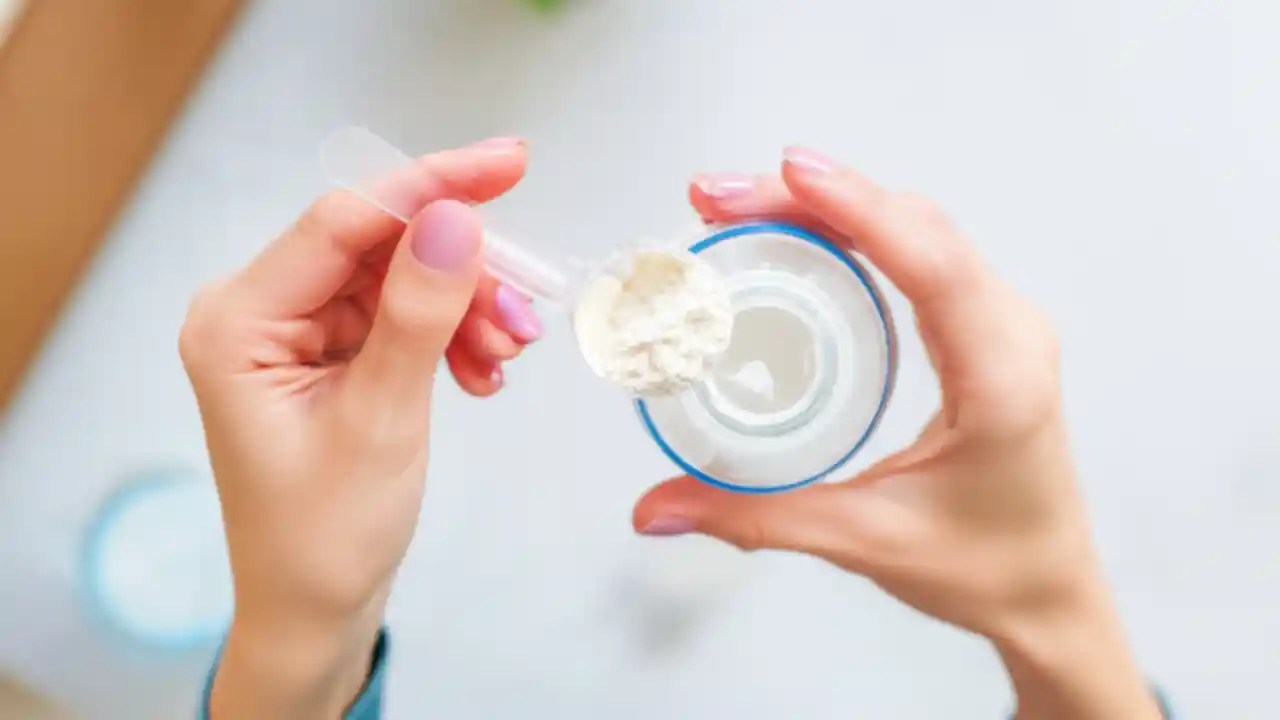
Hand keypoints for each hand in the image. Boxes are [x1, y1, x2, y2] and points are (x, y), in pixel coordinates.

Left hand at [180, 137, 538, 718]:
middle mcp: (258, 312)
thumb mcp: (381, 421)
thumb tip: (456, 220)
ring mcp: (295, 331)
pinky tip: (482, 372)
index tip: (507, 163)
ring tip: (507, 357)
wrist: (315, 607)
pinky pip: (404, 314)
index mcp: (238, 322)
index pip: (343, 221)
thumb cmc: (324, 535)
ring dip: (465, 308)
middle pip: (379, 245)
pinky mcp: (329, 351)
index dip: (431, 186)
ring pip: (402, 277)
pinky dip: (452, 334)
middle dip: (462, 271)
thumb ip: (417, 315)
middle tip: (525, 308)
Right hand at [633, 148, 1160, 718]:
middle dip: (813, 197)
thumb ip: (755, 520)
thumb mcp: (866, 541)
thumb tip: (655, 508)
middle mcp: (1011, 332)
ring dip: (832, 205)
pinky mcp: (984, 328)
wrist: (1046, 588)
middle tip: (716, 198)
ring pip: (918, 229)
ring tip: (740, 204)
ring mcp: (1002, 323)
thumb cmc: (983, 568)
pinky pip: (922, 252)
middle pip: (914, 227)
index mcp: (1001, 378)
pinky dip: (858, 227)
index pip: (932, 263)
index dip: (857, 208)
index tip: (787, 171)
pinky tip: (802, 229)